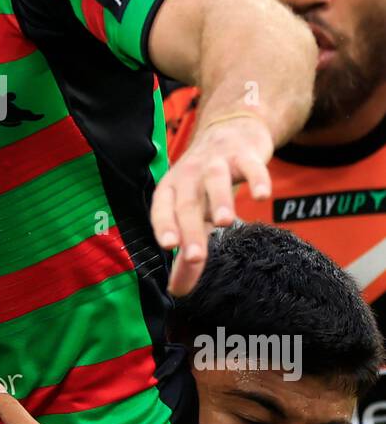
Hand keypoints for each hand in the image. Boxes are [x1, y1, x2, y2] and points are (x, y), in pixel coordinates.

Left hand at [150, 114, 272, 295]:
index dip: (163, 226)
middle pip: (187, 203)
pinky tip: (262, 196)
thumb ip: (187, 251)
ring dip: (219, 200)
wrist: (231, 130)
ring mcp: (217, 162)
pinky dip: (257, 179)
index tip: (167, 248)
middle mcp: (189, 174)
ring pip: (215, 180)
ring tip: (224, 223)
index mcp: (171, 189)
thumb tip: (177, 292)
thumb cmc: (205, 182)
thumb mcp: (193, 212)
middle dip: (190, 230)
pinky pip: (250, 165)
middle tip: (194, 257)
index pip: (161, 208)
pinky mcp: (245, 154)